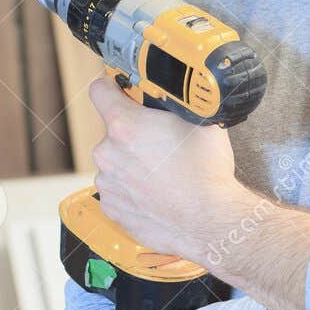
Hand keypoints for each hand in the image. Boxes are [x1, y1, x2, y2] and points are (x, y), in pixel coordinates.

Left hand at [87, 75, 248, 262]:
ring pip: (116, 162)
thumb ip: (175, 102)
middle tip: (161, 143)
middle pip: (113, 131)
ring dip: (132, 163)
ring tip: (163, 173)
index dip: (112, 86)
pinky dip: (133, 189)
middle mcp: (109, 153)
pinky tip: (157, 192)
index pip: (100, 90)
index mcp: (125, 125)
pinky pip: (118, 190)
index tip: (121, 90)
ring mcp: (108, 183)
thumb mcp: (199, 120)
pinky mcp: (112, 208)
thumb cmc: (206, 174)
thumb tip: (171, 93)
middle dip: (133, 133)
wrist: (210, 222)